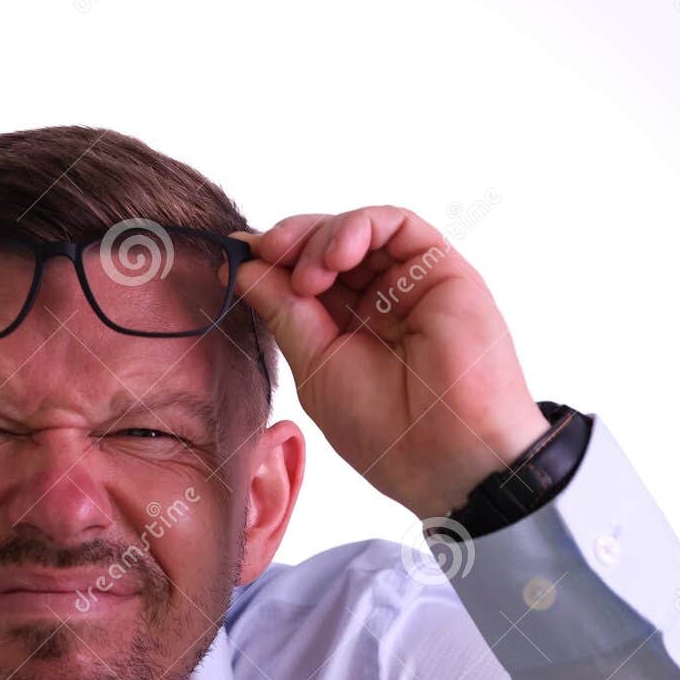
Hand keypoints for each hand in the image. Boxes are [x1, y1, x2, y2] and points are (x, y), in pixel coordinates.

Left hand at [228, 206, 549, 520]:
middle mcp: (379, 300)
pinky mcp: (441, 270)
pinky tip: (337, 257)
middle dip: (289, 241)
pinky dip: (359, 226)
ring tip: (308, 276)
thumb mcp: (315, 365)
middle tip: (264, 252)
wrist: (445, 456)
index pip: (302, 273)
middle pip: (326, 243)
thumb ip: (284, 311)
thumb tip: (245, 267)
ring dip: (321, 238)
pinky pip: (398, 224)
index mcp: (346, 326)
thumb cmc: (384, 429)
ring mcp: (410, 282)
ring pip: (358, 229)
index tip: (235, 257)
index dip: (270, 260)